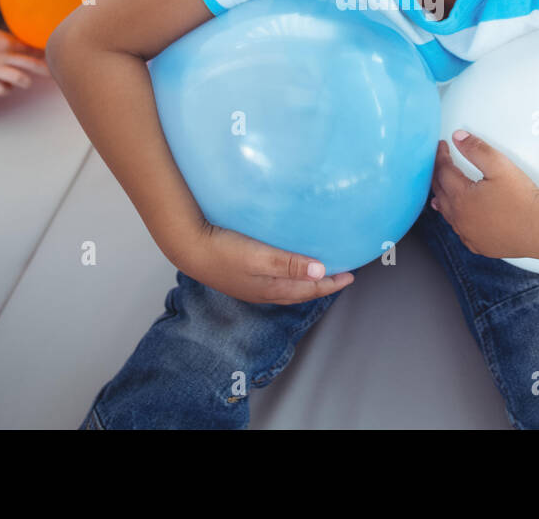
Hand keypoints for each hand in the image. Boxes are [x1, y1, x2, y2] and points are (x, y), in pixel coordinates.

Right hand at [0, 13, 50, 95]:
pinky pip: (1, 90)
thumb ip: (7, 40)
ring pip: (20, 79)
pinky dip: (7, 89)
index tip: (51, 56)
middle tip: (56, 75)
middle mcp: (2, 55)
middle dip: (46, 70)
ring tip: (26, 81)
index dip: (43, 54)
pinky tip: (6, 86)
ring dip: (26, 82)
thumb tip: (22, 46)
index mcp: (6, 40)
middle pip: (33, 64)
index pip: (33, 49)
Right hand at [177, 219, 355, 304]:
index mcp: (270, 289)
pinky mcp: (240, 274)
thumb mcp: (260, 256)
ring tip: (317, 270)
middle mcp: (263, 291)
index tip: (350, 276)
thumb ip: (289, 264)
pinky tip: (285, 263)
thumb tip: (320, 272)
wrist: (187, 247)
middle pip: (300, 291)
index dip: (331, 284)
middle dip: (321, 284)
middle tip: (339, 275)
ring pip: (286, 286)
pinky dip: (288, 273)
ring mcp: (250, 284)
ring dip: (304, 280)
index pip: (309, 289)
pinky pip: (273, 278)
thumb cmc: (222, 251)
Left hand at [430, 131, 538, 259]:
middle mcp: (460, 219)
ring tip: (439, 192)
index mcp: (461, 197)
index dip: (441, 156)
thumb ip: (476, 149)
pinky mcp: (481, 246)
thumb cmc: (522, 197)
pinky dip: (457, 221)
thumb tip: (457, 137)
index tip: (443, 146)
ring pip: (448, 215)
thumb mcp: (498, 165)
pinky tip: (461, 218)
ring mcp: (469, 235)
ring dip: (443, 199)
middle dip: (438, 176)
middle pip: (441, 193)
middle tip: (440, 164)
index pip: (443, 171)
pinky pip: (462, 232)